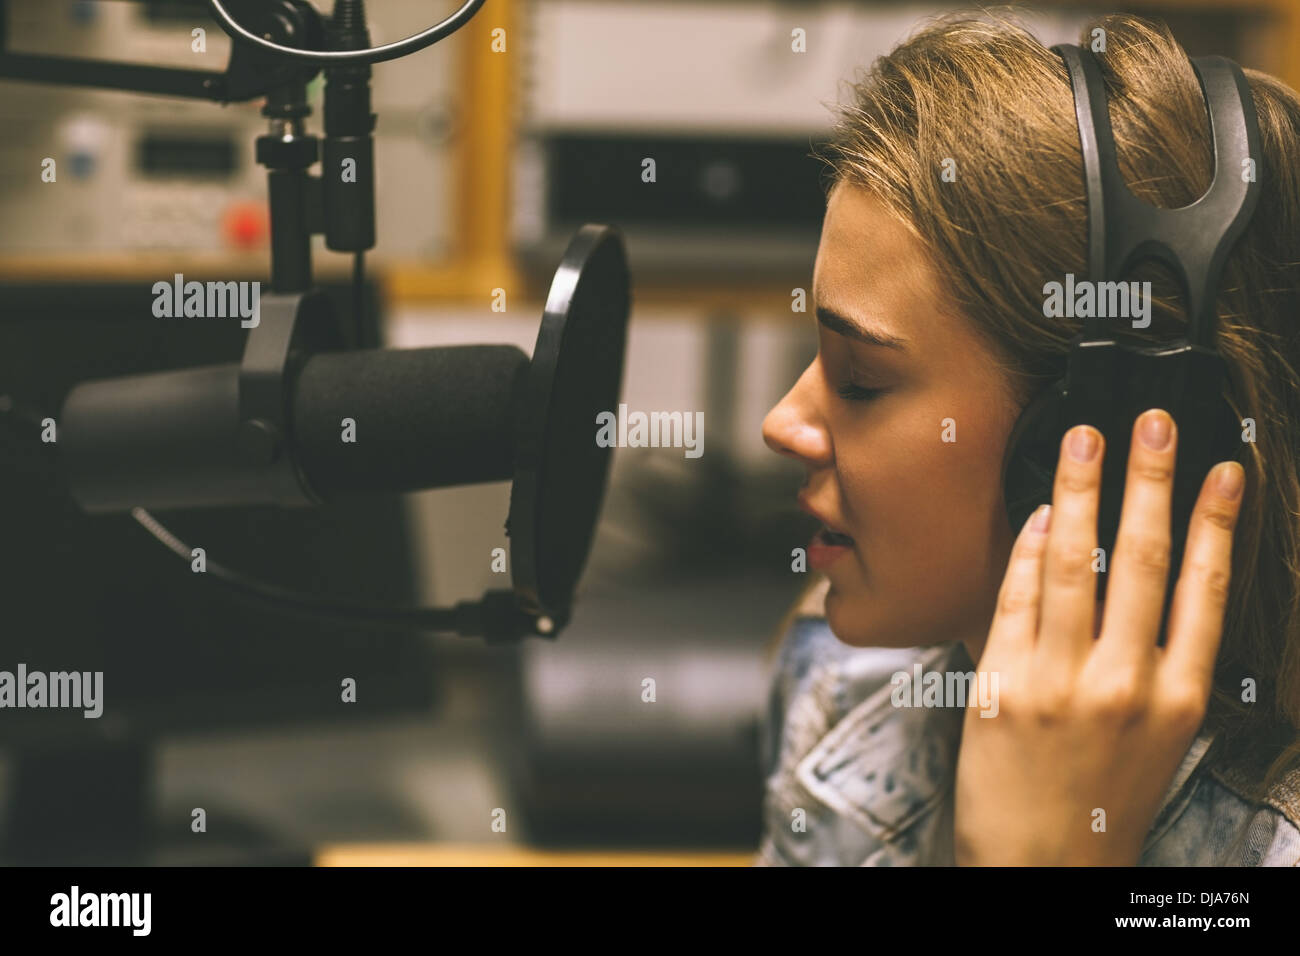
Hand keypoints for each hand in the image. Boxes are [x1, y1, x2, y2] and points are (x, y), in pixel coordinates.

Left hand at [953, 407, 1244, 864]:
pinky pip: (1016, 598)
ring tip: (1085, 442)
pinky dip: (1029, 549)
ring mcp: (1060, 682)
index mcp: (1179, 698)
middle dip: (1149, 480)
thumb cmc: (1100, 797)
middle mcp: (1126, 684)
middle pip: (1141, 559)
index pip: (1206, 590)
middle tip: (1152, 422)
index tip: (1222, 469)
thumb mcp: (1156, 736)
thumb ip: (1156, 661)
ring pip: (1073, 565)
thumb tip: (1136, 574)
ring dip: (1081, 492)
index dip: (1215, 521)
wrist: (1041, 865)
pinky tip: (1040, 512)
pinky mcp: (1003, 683)